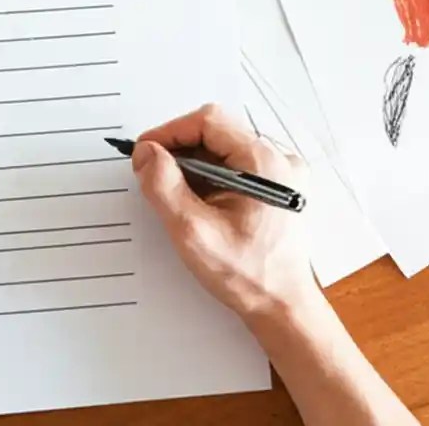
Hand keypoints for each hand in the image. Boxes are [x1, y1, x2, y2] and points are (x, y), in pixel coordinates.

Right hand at [133, 104, 322, 323]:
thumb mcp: (193, 232)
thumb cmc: (247, 275)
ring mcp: (282, 174)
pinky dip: (212, 177)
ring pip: (225, 149)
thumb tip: (146, 153)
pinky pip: (238, 166)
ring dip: (195, 165)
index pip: (209, 122)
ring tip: (179, 197)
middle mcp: (279, 161)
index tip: (146, 151)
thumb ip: (164, 186)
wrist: (282, 306)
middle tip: (155, 174)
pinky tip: (201, 204)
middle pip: (218, 133)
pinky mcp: (278, 187)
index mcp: (264, 164)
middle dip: (181, 150)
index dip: (170, 131)